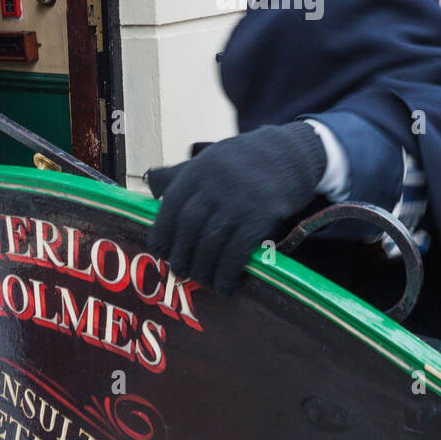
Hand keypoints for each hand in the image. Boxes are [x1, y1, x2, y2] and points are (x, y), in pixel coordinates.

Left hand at [146, 123, 325, 293]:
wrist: (289, 154)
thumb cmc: (244, 160)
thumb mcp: (210, 158)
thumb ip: (181, 174)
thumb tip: (151, 185)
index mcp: (198, 171)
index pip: (170, 207)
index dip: (162, 233)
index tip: (159, 251)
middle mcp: (214, 187)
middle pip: (189, 229)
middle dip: (181, 256)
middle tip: (180, 272)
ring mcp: (237, 203)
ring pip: (210, 244)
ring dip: (203, 270)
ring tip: (202, 281)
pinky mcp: (260, 218)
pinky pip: (236, 253)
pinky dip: (226, 273)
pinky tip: (224, 285)